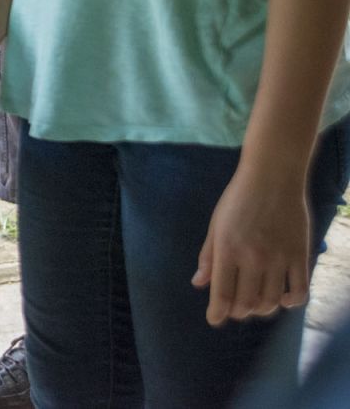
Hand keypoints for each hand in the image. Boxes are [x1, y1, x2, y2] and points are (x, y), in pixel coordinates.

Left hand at [193, 166, 312, 325]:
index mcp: (228, 249)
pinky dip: (291, 302)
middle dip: (238, 311)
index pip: (222, 293)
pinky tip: (283, 299)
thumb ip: (208, 256)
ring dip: (262, 309)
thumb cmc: (238, 199)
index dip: (217, 312)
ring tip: (255, 304)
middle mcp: (253, 258)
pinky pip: (299, 291)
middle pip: (247, 303)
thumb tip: (199, 284)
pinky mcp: (300, 256)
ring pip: (272, 302)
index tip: (214, 320)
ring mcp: (279, 259)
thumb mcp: (216, 225)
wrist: (272, 178)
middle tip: (235, 308)